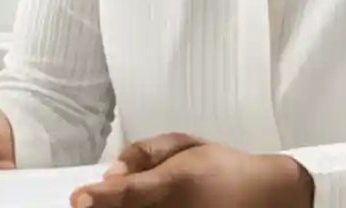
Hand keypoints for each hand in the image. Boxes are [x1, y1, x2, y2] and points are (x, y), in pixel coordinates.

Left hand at [70, 133, 313, 207]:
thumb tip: (110, 174)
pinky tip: (155, 206)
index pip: (129, 194)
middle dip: (107, 207)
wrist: (266, 196)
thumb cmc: (220, 167)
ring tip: (148, 198)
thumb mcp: (183, 145)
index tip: (79, 199)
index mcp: (174, 184)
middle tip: (97, 200)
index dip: (100, 198)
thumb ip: (143, 153)